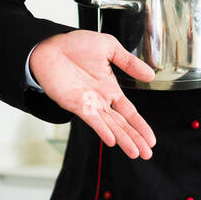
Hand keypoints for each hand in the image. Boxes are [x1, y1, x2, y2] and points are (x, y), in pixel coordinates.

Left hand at [29, 30, 156, 159]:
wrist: (49, 45)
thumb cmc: (74, 45)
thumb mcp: (109, 48)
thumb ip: (129, 63)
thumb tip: (151, 75)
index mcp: (109, 88)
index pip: (129, 112)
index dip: (141, 126)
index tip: (151, 140)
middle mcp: (100, 100)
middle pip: (122, 124)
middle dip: (136, 139)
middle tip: (148, 154)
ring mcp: (88, 104)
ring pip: (110, 126)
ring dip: (124, 140)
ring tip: (136, 153)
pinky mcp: (75, 104)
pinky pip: (92, 120)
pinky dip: (103, 130)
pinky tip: (113, 140)